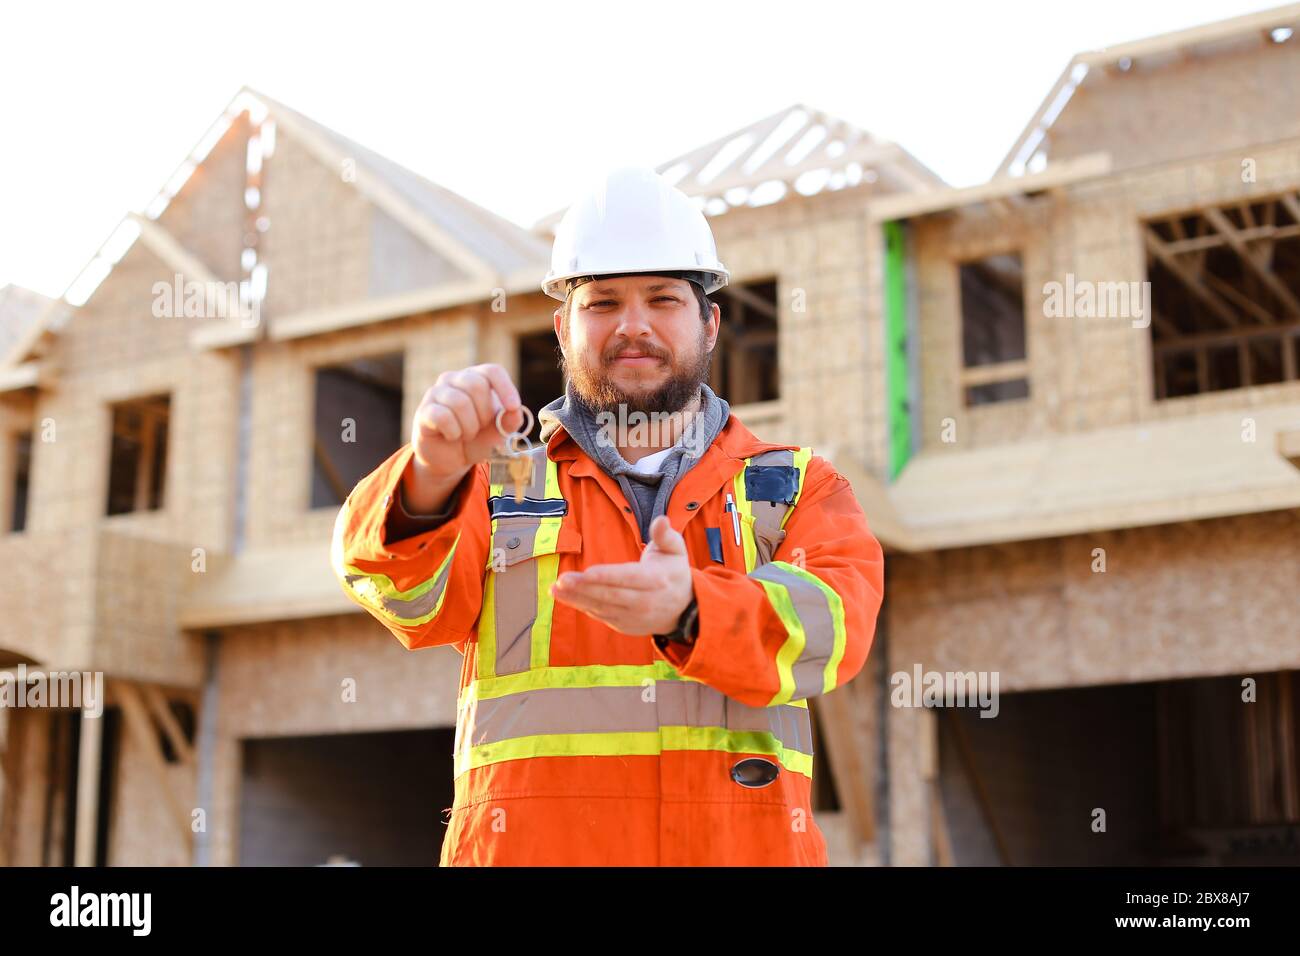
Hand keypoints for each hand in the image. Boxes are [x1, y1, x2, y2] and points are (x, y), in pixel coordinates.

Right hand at [403, 364, 523, 512]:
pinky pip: (443, 417)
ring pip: (460, 402)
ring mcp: (436, 393)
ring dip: (469, 427)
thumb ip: (509, 421)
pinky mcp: (424, 411)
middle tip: (479, 428)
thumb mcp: (498, 433)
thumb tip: (515, 410)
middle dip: (484, 414)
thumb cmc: (476, 439)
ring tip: (465, 435)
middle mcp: (454, 380)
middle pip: (476, 385)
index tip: (513, 407)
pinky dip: (453, 432)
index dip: (505, 387)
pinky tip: (451, 436)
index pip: (492, 371)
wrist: (451, 460)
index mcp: (476, 379)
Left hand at [550, 515, 693, 635]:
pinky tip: (563, 596)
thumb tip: (661, 520)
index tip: (586, 572)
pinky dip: (581, 606)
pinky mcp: (622, 624)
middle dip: (584, 588)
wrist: (683, 609)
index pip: (628, 578)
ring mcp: (633, 616)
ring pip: (601, 607)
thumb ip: (666, 535)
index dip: (607, 576)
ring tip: (554, 588)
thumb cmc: (674, 573)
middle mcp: (644, 602)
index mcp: (656, 581)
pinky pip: (599, 614)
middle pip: (610, 595)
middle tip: (561, 580)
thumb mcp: (676, 551)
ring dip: (576, 598)